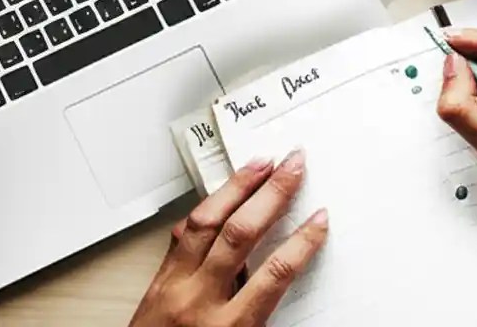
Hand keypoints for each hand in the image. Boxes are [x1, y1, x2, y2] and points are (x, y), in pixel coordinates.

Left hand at [129, 151, 327, 326]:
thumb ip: (262, 315)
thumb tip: (288, 276)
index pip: (274, 275)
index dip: (302, 242)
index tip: (319, 219)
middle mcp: (199, 301)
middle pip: (241, 234)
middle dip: (272, 194)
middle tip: (293, 165)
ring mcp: (174, 286)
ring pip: (206, 222)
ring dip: (236, 188)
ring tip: (260, 164)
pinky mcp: (157, 279)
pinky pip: (182, 234)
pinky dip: (205, 210)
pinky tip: (221, 195)